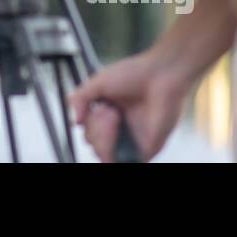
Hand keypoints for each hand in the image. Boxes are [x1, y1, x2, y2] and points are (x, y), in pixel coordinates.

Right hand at [67, 48, 191, 161]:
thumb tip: (75, 122)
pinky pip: (124, 162)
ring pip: (105, 157)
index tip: (96, 107)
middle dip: (95, 129)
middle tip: (107, 110)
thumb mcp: (97, 83)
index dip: (88, 124)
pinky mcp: (145, 150)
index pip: (90, 133)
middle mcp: (121, 130)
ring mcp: (132, 141)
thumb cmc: (134, 74)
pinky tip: (116, 127)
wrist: (160, 74)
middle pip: (95, 146)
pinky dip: (112, 151)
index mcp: (110, 116)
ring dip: (102, 137)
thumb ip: (79, 99)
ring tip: (113, 115)